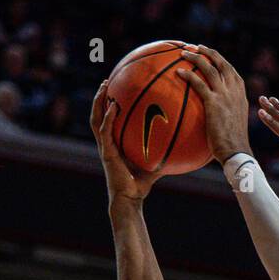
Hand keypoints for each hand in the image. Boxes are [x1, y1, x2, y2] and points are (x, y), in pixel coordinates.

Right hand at [90, 82, 159, 206]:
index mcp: (114, 143)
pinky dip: (108, 118)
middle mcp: (107, 143)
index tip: (116, 89)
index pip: (108, 120)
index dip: (109, 105)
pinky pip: (104, 131)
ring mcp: (104, 147)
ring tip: (104, 86)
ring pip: (96, 119)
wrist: (130, 199)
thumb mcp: (154, 165)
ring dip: (99, 102)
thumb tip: (182, 146)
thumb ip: (164, 153)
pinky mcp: (106, 152)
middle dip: (100, 97)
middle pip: (98, 114)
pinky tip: (114, 106)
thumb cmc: (141, 186)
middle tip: (106, 81)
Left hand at [178, 47, 249, 164]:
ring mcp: (225, 96)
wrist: (236, 152)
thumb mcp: (233, 126)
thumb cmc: (233, 145)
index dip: (221, 61)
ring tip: (184, 53)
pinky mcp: (214, 103)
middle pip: (222, 64)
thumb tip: (213, 119)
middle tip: (197, 47)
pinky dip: (188, 75)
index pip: (232, 72)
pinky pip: (199, 83)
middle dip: (209, 52)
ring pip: (210, 68)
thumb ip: (226, 116)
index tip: (211, 55)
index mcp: (241, 96)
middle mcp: (234, 92)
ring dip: (196, 57)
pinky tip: (178, 72)